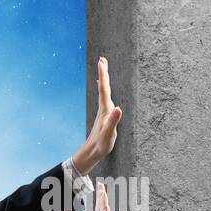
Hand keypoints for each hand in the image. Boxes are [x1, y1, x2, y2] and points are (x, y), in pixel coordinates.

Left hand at [72, 57, 121, 175]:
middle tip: (102, 59)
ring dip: (104, 80)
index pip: (104, 89)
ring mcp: (103, 112)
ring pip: (103, 91)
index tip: (101, 61)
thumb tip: (119, 108)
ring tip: (104, 69)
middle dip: (103, 73)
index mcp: (105, 110)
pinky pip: (105, 98)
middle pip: (103, 87)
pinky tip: (105, 91)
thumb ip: (113, 121)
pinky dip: (105, 90)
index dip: (103, 75)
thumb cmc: (101, 144)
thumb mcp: (109, 134)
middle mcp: (103, 108)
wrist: (92, 151)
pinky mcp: (104, 116)